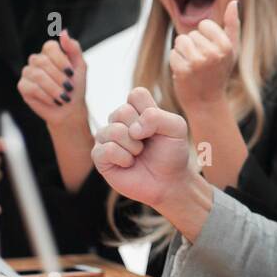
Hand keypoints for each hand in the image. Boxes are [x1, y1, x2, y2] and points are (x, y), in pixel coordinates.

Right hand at [18, 31, 86, 126]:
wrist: (70, 109)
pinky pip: (31, 88)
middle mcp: (37, 60)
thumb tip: (63, 32)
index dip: (61, 61)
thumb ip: (73, 48)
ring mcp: (28, 72)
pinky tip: (53, 101)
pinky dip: (46, 96)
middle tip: (69, 88)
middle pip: (43, 62)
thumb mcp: (80, 66)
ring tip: (63, 97)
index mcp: (50, 52)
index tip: (71, 74)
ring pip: (37, 76)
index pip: (49, 46)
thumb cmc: (76, 86)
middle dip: (59, 78)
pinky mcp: (23, 86)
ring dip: (54, 89)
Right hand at [91, 87, 194, 206]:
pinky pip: (106, 149)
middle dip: (142, 131)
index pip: (136, 94)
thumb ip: (158, 117)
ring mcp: (107, 137)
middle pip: (122, 112)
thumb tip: (132, 129)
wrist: (169, 182)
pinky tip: (129, 164)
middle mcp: (119, 120)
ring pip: (113, 130)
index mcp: (137, 109)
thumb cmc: (172, 153)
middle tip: (147, 144)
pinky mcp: (99, 157)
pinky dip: (124, 158)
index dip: (149, 111)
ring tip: (139, 154)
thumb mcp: (176, 128)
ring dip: (133, 146)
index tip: (157, 128)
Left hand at [170, 0, 240, 111]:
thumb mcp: (231, 50)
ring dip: (182, 53)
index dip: (204, 37)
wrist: (207, 103)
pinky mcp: (183, 71)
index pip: (205, 24)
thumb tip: (233, 2)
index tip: (209, 52)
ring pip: (180, 42)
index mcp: (226, 46)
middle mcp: (213, 53)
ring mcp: (197, 62)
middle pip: (191, 34)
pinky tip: (184, 74)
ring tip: (192, 66)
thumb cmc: (219, 73)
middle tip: (201, 64)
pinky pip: (172, 54)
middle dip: (192, 46)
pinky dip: (175, 63)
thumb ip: (232, 25)